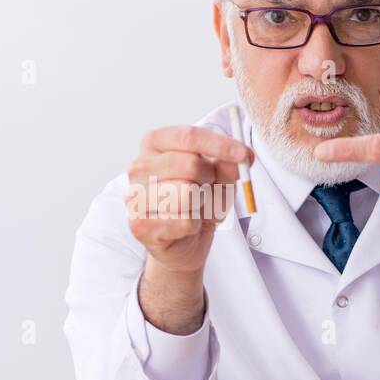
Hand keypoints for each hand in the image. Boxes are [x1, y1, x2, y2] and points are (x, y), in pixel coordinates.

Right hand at [127, 126, 251, 332]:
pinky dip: (195, 225)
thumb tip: (244, 155)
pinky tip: (186, 226)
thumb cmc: (197, 202)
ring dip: (202, 203)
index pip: (188, 136)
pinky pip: (184, 222)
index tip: (242, 154)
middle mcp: (139, 166)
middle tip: (209, 188)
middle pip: (190, 164)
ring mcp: (135, 196)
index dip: (219, 144)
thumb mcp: (219, 178)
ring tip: (196, 208)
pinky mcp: (140, 225)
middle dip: (210, 179)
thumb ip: (229, 164)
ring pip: (187, 193)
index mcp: (155, 143)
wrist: (183, 242)